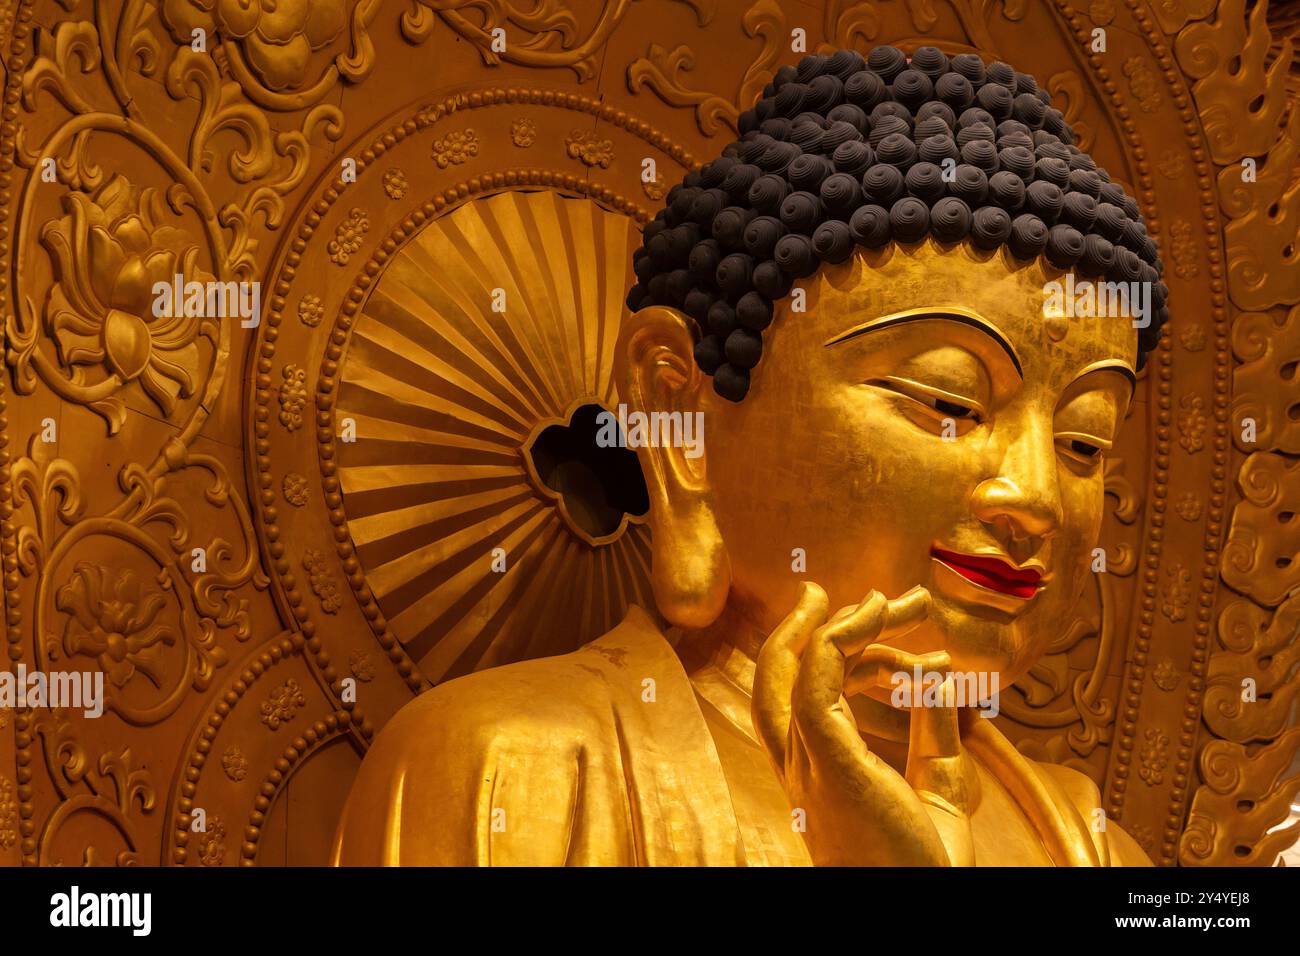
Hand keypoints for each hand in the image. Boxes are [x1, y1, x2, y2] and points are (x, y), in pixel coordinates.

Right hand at [752, 582, 974, 865]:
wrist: (917, 910)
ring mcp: (808, 763)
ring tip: (890, 598)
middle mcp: (801, 764)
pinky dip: (838, 639)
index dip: (837, 650)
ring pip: (791, 670)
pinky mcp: (830, 762)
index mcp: (816, 772)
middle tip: (866, 593)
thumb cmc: (926, 863)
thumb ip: (932, 730)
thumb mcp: (939, 784)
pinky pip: (814, 684)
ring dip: (839, 622)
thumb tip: (935, 673)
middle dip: (816, 625)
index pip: (804, 694)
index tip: (879, 615)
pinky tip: (874, 614)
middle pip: (780, 677)